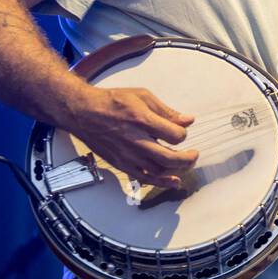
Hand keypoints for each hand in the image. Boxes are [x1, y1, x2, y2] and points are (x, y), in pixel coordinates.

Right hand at [68, 86, 197, 188]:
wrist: (83, 112)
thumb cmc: (112, 101)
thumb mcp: (142, 96)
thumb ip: (166, 111)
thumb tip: (188, 120)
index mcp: (141, 120)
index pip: (174, 135)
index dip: (183, 134)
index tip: (181, 130)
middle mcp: (135, 140)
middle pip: (169, 157)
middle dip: (187, 159)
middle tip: (194, 155)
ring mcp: (127, 155)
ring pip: (158, 171)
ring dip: (177, 171)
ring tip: (186, 165)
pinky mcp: (121, 163)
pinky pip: (144, 178)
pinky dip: (161, 182)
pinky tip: (173, 181)